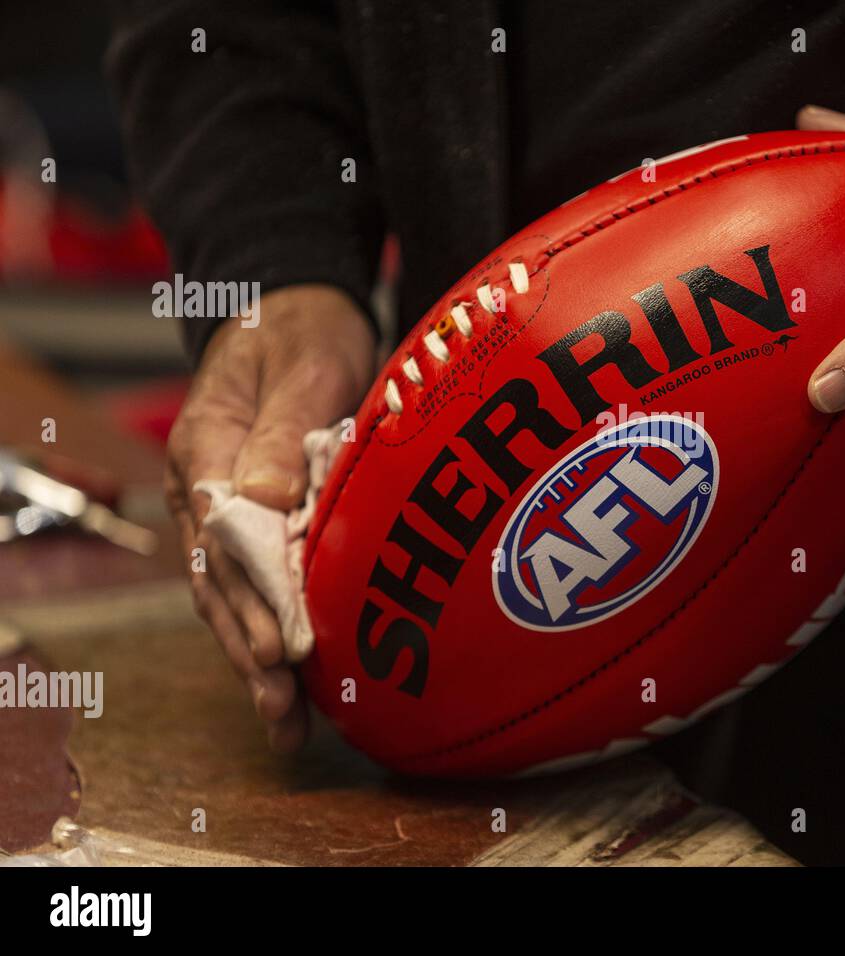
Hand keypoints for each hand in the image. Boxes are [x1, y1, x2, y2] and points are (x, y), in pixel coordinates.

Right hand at [165, 285, 374, 750]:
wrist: (296, 315)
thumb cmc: (300, 334)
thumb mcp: (299, 366)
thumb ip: (279, 428)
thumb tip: (265, 498)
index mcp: (206, 449)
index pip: (223, 538)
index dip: (252, 598)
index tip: (283, 647)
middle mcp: (206, 489)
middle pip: (221, 580)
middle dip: (252, 647)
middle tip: (282, 705)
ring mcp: (226, 511)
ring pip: (233, 594)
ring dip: (257, 658)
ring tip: (284, 721)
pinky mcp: (258, 522)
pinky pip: (257, 584)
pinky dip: (272, 630)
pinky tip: (295, 683)